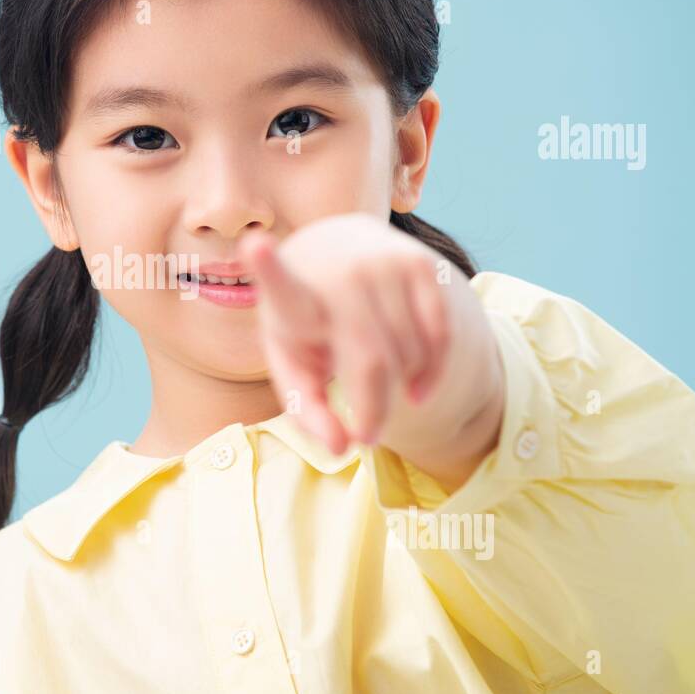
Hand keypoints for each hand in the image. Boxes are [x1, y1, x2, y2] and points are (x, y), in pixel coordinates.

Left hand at [237, 212, 486, 458]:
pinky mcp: (419, 263)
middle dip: (373, 410)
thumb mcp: (293, 364)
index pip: (280, 286)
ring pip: (409, 353)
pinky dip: (432, 372)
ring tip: (379, 386)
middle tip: (367, 438)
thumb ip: (307, 411)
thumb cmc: (307, 322)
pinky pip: (439, 334)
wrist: (337, 249)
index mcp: (291, 297)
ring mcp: (381, 264)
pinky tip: (415, 390)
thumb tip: (340, 448)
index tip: (254, 245)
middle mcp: (337, 274)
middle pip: (371, 360)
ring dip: (400, 387)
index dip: (267, 268)